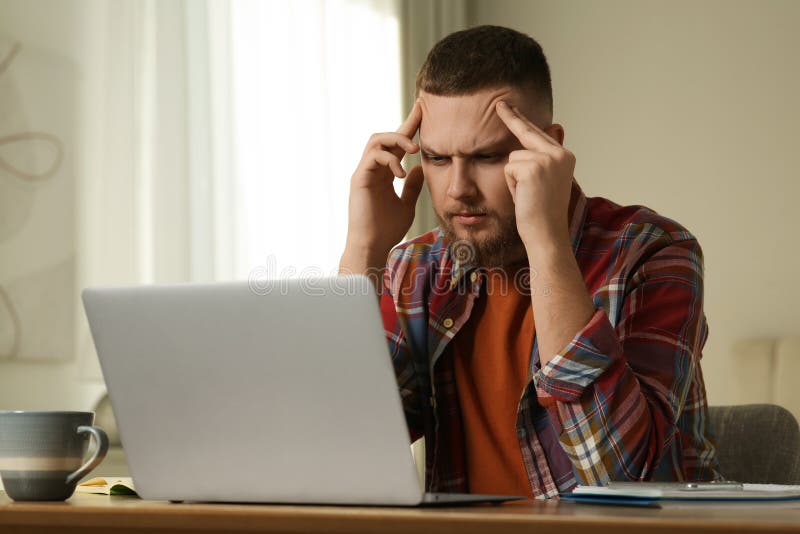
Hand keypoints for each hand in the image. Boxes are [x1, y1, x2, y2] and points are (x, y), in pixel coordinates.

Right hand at [342, 99, 423, 269]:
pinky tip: (400, 172)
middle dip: (405, 126)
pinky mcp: (359, 178)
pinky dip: (389, 159)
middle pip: (386, 136)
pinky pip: (372, 156)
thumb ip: (412, 186)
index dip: (410, 128)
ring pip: (377, 140)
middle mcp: (373, 169)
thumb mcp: (406, 205)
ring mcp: (364, 172)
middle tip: (423, 119)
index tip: (425, 112)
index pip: (397, 146)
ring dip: (397, 139)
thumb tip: (419, 168)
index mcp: (384, 174)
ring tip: (414, 149)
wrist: (372, 246)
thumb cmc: (387, 230)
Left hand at [495, 101, 574, 247]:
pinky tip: (523, 196)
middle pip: (527, 132)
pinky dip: (511, 185)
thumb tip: (532, 142)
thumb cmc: (541, 212)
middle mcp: (560, 154)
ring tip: (526, 195)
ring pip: (513, 157)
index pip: (539, 133)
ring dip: (513, 178)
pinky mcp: (533, 167)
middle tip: (498, 103)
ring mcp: (548, 159)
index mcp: (565, 156)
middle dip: (511, 117)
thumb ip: (538, 160)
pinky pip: (508, 168)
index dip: (522, 120)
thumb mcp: (544, 182)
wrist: (546, 234)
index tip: (509, 106)